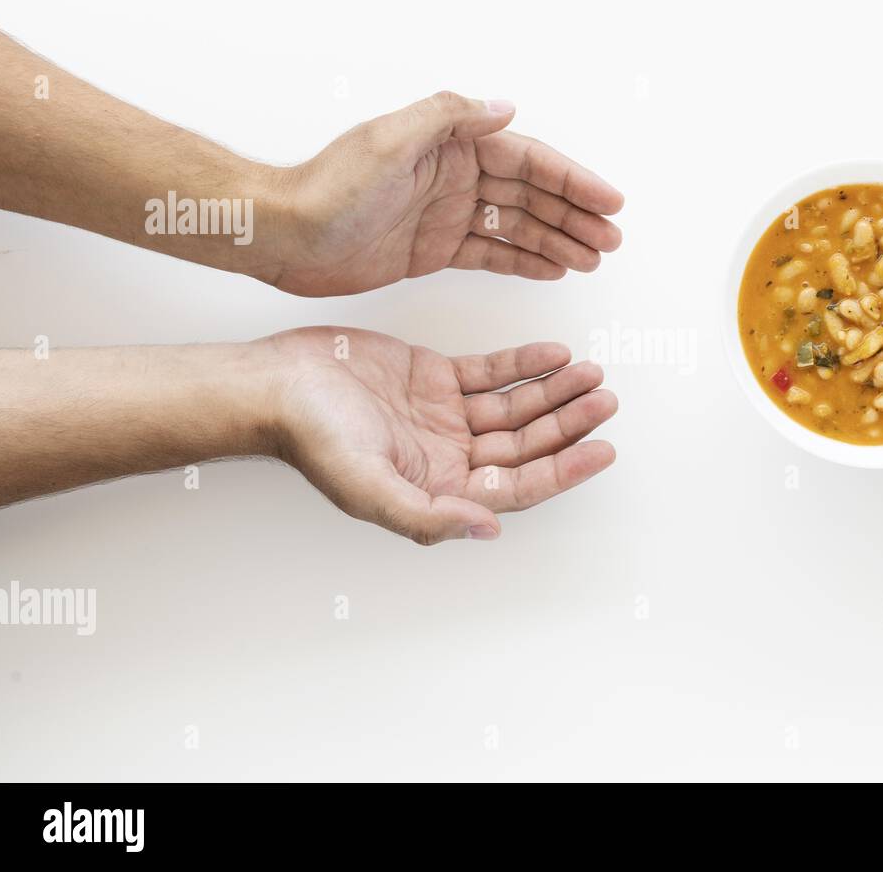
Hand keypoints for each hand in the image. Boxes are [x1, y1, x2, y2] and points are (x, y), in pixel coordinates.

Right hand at [262, 327, 616, 543]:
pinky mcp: (436, 379)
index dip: (564, 470)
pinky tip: (554, 353)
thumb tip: (487, 529)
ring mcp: (446, 418)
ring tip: (592, 374)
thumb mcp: (367, 487)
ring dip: (555, 393)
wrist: (277, 384)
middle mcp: (450, 458)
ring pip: (517, 407)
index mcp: (440, 491)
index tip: (603, 450)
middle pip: (527, 445)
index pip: (518, 486)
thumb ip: (427, 515)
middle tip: (606, 402)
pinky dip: (525, 364)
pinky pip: (492, 373)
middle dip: (570, 425)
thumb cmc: (312, 439)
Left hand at [270, 93, 624, 295]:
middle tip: (611, 238)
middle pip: (530, 196)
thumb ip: (449, 118)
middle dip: (575, 215)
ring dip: (558, 240)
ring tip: (594, 257)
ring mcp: (446, 215)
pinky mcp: (433, 251)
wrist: (285, 235)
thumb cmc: (328, 188)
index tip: (608, 199)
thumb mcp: (389, 140)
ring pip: (516, 227)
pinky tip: (553, 268)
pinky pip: (490, 254)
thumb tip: (505, 109)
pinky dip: (523, 261)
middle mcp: (454, 176)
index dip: (571, 180)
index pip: (526, 161)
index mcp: (449, 145)